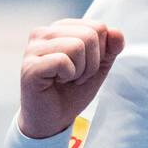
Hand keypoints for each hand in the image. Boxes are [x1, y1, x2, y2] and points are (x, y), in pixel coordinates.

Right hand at [18, 20, 125, 139]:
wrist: (52, 120)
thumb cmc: (72, 91)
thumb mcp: (98, 67)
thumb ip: (110, 49)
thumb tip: (116, 32)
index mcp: (60, 28)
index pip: (99, 27)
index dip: (100, 53)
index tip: (84, 68)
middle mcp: (43, 32)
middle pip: (90, 35)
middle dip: (92, 63)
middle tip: (76, 77)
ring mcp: (34, 48)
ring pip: (77, 46)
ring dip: (80, 71)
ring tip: (66, 79)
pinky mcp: (30, 66)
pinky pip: (63, 61)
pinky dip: (68, 75)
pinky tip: (56, 82)